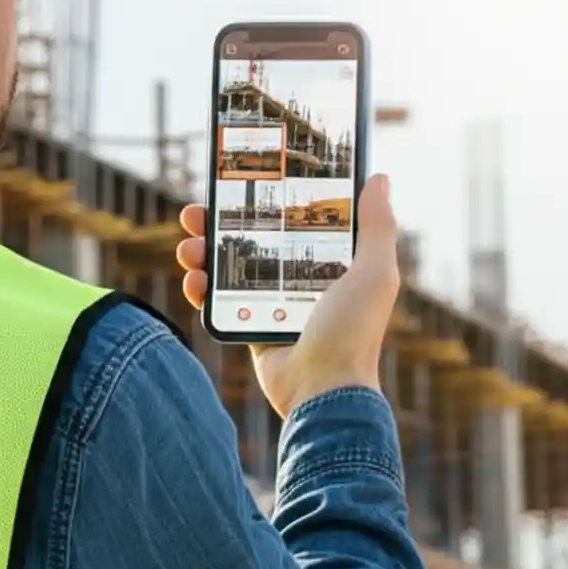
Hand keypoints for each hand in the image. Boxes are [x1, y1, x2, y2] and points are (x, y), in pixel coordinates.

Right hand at [176, 174, 400, 417]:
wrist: (322, 392)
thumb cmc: (353, 333)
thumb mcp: (374, 273)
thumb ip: (377, 227)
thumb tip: (379, 177)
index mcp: (332, 263)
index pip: (295, 219)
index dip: (269, 199)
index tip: (244, 179)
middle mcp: (302, 280)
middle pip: (254, 239)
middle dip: (222, 223)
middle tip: (197, 211)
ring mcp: (274, 304)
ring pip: (231, 267)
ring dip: (204, 252)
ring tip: (188, 245)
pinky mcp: (252, 328)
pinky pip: (221, 302)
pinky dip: (202, 288)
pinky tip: (194, 279)